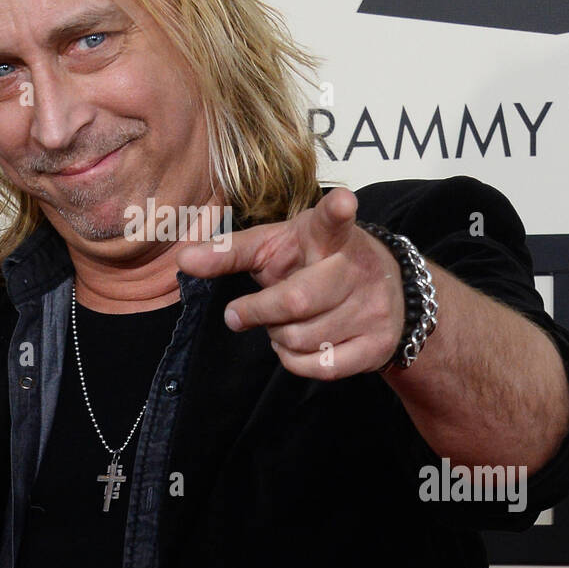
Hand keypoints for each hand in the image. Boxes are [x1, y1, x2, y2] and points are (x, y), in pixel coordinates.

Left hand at [175, 188, 404, 378]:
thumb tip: (183, 260)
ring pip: (302, 338)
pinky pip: (320, 366)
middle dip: (257, 311)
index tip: (342, 201)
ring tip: (281, 322)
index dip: (337, 211)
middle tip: (239, 313)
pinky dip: (294, 360)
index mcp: (329, 235)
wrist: (385, 289)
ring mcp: (372, 308)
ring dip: (277, 336)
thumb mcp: (274, 246)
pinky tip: (297, 345)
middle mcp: (357, 268)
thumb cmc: (313, 262)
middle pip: (296, 300)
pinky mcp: (377, 344)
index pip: (333, 221)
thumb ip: (230, 252)